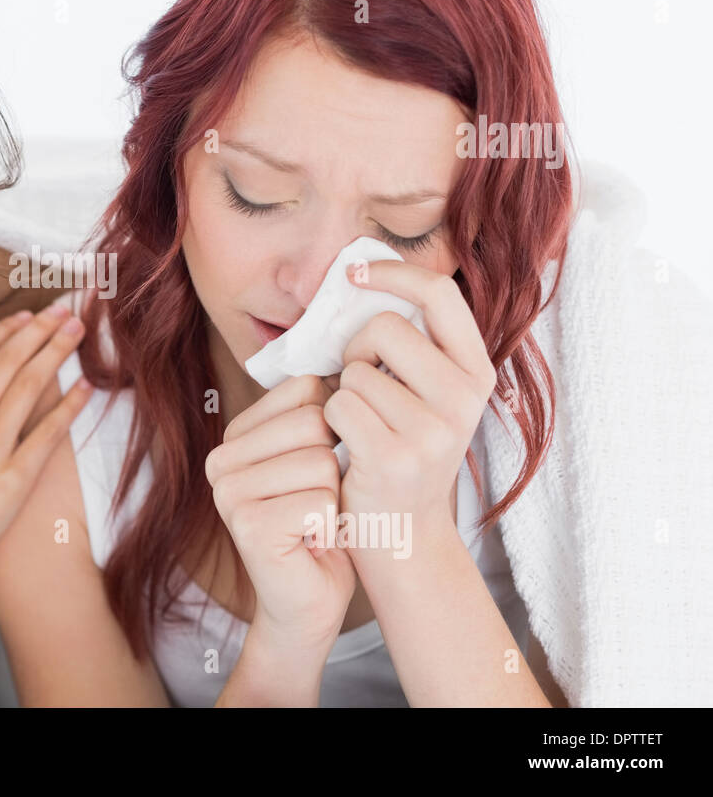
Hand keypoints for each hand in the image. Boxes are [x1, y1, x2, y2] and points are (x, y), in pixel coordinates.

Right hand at [0, 304, 91, 601]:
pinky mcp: (13, 478)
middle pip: (10, 361)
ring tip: (78, 332)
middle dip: (41, 330)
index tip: (27, 316)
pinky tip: (86, 387)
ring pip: (31, 385)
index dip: (7, 330)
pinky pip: (48, 432)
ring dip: (57, 352)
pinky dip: (69, 405)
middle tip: (65, 311)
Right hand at [206, 374, 356, 654]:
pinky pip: (320, 501)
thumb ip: (317, 412)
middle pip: (315, 422)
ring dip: (333, 498)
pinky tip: (311, 542)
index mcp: (236, 433)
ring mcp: (228, 491)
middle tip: (316, 501)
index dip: (333, 429)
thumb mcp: (319, 457)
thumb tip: (347, 363)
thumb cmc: (320, 525)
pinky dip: (330, 525)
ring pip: (321, 463)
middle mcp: (220, 458)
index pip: (307, 389)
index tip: (317, 467)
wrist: (309, 601)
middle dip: (334, 465)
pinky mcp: (247, 524)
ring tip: (313, 521)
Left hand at [322, 261, 497, 552]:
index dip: (393, 273)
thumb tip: (358, 275)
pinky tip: (348, 444)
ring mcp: (433, 430)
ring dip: (344, 391)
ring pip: (357, 371)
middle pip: (387, 326)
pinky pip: (339, 406)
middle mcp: (464, 398)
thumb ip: (413, 346)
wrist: (403, 533)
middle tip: (360, 381)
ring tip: (360, 422)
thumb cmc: (401, 450)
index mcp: (476, 372)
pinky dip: (331, 421)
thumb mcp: (426, 395)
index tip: (354, 273)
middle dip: (357, 347)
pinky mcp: (395, 456)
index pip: (440, 294)